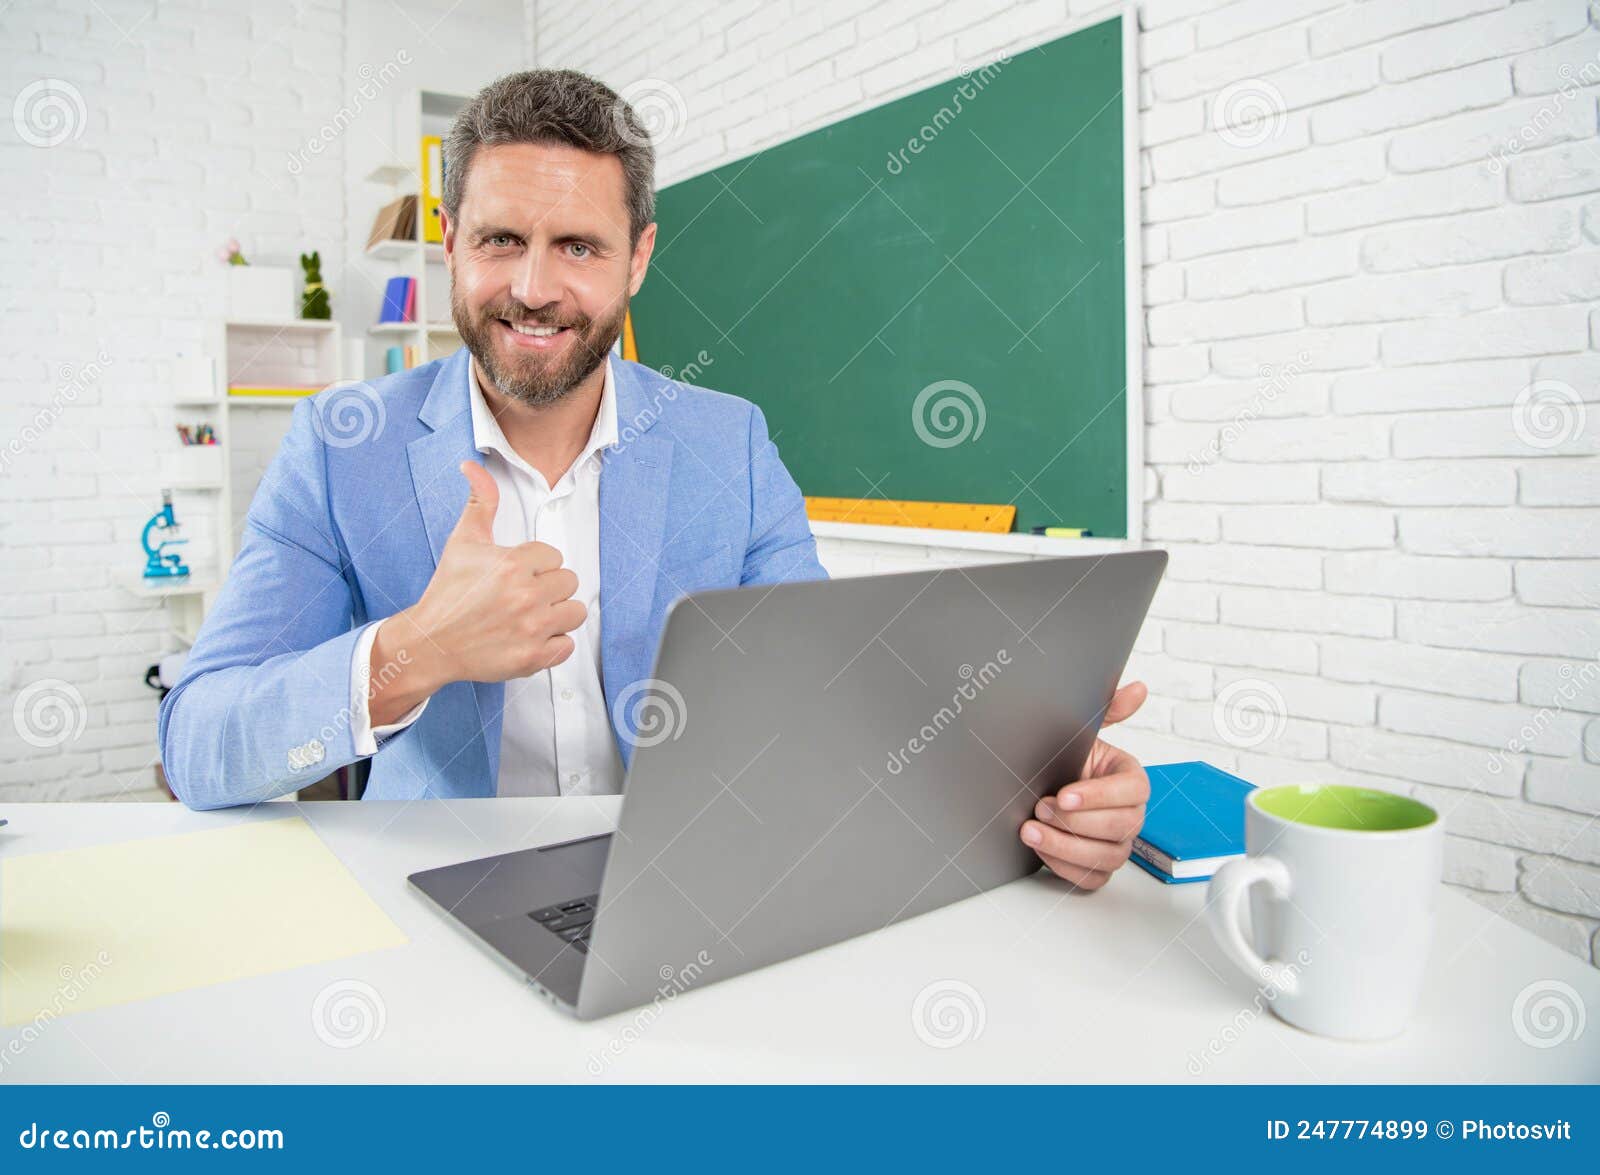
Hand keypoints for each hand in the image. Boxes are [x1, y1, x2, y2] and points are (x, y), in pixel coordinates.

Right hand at [368, 461, 585, 723]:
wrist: (430, 643)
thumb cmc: (447, 591)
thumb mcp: (463, 542)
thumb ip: (480, 502)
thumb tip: (472, 465)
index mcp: (512, 565)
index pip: (553, 556)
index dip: (536, 564)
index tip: (515, 574)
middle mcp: (526, 596)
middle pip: (569, 582)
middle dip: (548, 587)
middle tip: (522, 595)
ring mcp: (532, 629)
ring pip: (576, 612)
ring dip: (558, 614)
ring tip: (532, 615)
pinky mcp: (533, 658)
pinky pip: (568, 646)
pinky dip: (554, 644)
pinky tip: (531, 637)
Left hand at [1019, 681, 1149, 890]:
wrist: (1041, 785)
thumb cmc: (1066, 760)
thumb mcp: (1083, 732)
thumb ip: (1109, 711)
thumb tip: (1138, 688)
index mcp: (1131, 780)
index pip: (1133, 792)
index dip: (1100, 796)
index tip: (1064, 794)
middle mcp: (1129, 815)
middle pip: (1121, 828)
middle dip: (1076, 821)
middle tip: (1040, 807)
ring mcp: (1116, 844)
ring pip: (1106, 857)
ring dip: (1065, 846)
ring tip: (1029, 830)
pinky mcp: (1097, 868)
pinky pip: (1090, 878)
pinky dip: (1064, 867)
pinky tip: (1040, 848)